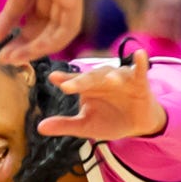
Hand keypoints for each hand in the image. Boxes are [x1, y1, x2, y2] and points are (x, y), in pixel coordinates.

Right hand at [0, 0, 83, 67]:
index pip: (22, 0)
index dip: (8, 19)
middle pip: (40, 17)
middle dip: (23, 39)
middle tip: (5, 57)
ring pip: (54, 26)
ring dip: (35, 46)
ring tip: (12, 58)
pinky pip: (69, 25)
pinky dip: (52, 42)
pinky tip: (33, 51)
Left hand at [36, 48, 168, 142]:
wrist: (137, 125)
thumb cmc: (109, 120)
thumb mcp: (86, 126)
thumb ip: (64, 125)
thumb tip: (39, 127)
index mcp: (87, 88)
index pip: (73, 82)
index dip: (64, 80)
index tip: (53, 78)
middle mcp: (102, 80)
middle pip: (90, 78)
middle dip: (80, 81)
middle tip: (68, 86)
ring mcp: (121, 79)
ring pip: (114, 74)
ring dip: (111, 76)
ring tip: (109, 80)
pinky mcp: (139, 83)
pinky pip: (139, 71)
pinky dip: (140, 63)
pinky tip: (140, 54)